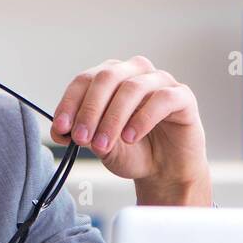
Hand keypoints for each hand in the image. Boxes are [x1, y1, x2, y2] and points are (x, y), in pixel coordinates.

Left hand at [51, 56, 211, 206]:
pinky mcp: (182, 96)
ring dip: (113, 118)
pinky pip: (162, 99)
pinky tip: (130, 137)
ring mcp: (160, 81)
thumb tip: (60, 129)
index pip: (85, 80)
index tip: (61, 128)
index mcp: (111, 77)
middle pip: (107, 77)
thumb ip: (82, 134)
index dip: (70, 102)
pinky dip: (142, 118)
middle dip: (90, 110)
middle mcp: (135, 72)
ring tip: (103, 145)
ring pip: (132, 87)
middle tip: (81, 138)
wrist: (165, 171)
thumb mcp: (101, 145)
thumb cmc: (133, 151)